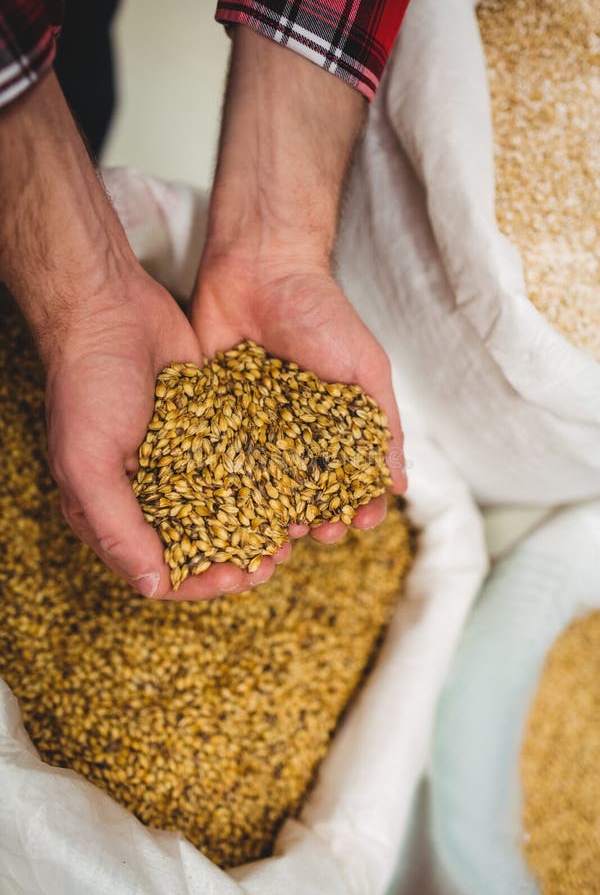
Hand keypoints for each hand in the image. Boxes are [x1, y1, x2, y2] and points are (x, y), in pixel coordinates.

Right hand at [44, 270, 285, 600]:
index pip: (159, 566)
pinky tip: (291, 489)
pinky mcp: (207, 429)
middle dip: (237, 557)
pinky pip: (238, 465)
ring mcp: (179, 460)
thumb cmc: (86, 383)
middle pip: (199, 543)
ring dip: (256, 524)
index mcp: (109, 506)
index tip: (239, 580)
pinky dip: (262, 482)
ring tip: (289, 531)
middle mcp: (146, 490)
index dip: (200, 581)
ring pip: (225, 507)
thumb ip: (117, 527)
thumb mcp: (88, 461)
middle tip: (273, 560)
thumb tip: (152, 588)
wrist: (110, 306)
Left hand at [191, 253, 406, 545]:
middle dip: (310, 519)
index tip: (356, 521)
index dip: (354, 505)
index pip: (346, 481)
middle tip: (312, 534)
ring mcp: (250, 430)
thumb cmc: (323, 315)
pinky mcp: (211, 417)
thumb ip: (384, 425)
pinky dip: (220, 487)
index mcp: (331, 429)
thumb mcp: (366, 369)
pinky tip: (225, 509)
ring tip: (273, 532)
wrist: (261, 269)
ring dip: (267, 515)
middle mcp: (292, 436)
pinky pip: (215, 459)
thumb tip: (400, 484)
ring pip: (258, 487)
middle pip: (302, 494)